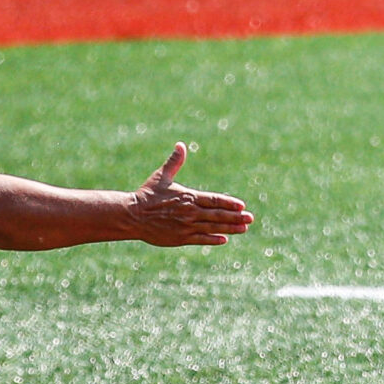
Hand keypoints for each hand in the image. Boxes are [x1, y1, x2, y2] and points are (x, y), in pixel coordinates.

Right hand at [128, 143, 254, 246]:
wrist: (132, 215)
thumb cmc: (147, 195)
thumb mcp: (161, 176)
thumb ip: (174, 162)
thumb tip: (180, 145)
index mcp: (189, 197)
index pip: (214, 199)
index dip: (229, 203)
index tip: (242, 205)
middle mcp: (190, 212)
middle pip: (218, 215)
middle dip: (235, 217)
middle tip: (251, 218)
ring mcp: (186, 226)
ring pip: (212, 227)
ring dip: (229, 228)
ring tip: (243, 229)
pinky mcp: (179, 238)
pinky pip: (200, 239)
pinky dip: (212, 239)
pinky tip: (224, 239)